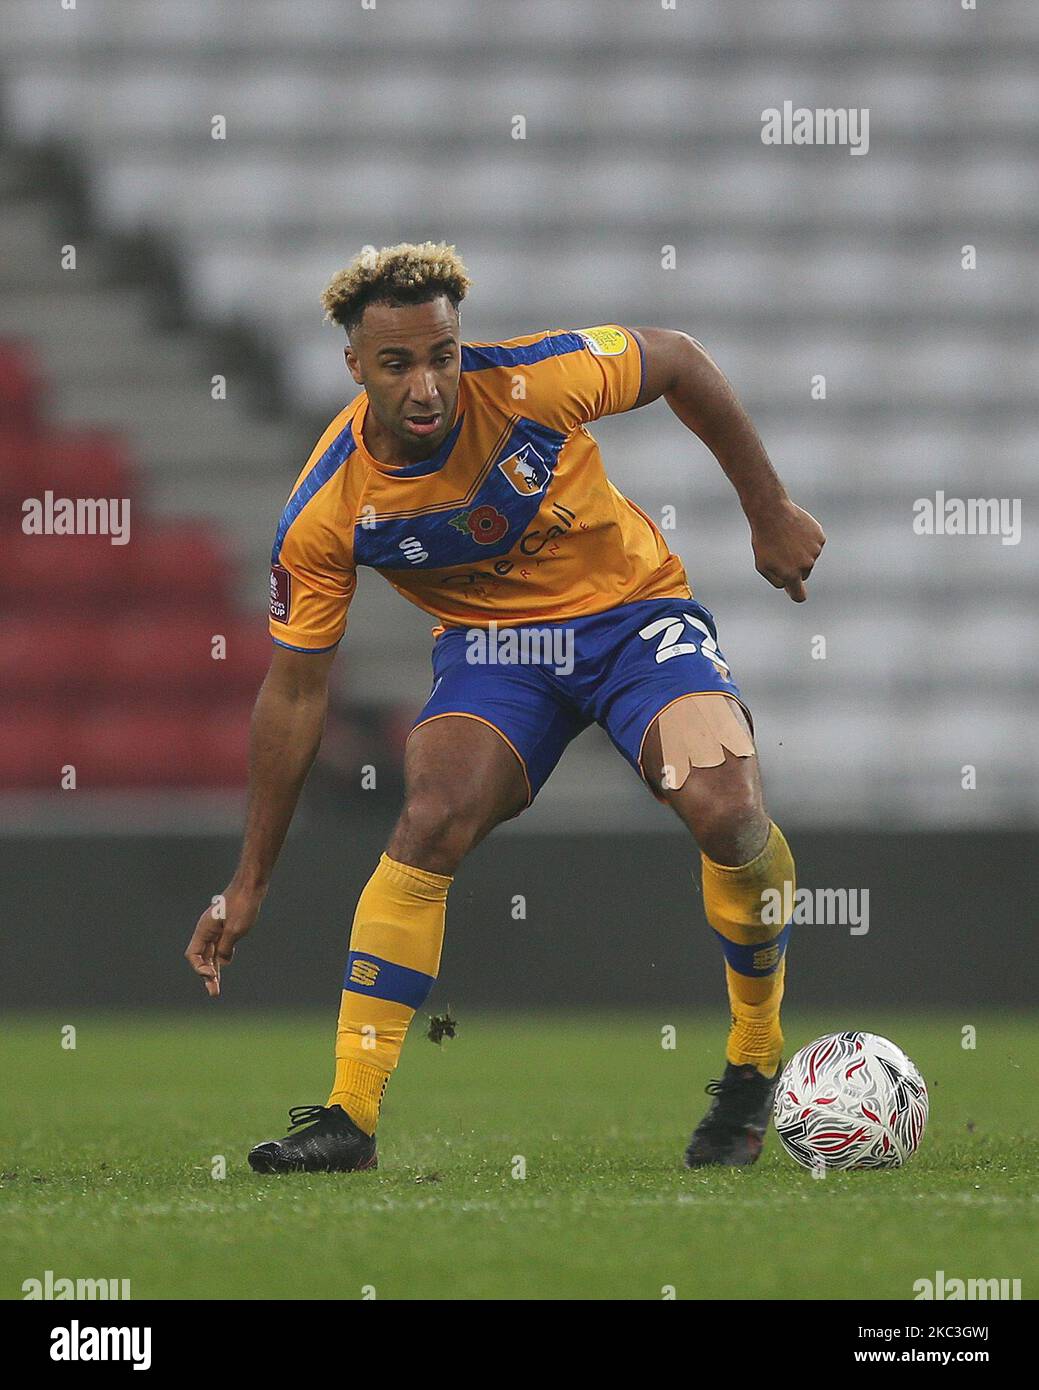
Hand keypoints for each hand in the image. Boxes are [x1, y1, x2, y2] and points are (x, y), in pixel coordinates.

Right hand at [184, 882, 264, 996]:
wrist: (251, 886)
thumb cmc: (242, 906)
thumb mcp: (235, 931)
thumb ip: (226, 948)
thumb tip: (223, 962)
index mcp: (204, 929)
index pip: (193, 955)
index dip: (200, 968)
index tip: (213, 974)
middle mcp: (207, 929)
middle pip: (201, 957)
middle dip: (206, 974)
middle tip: (214, 992)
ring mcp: (216, 928)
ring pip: (211, 952)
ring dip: (214, 968)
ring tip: (215, 986)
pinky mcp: (226, 926)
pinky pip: (219, 945)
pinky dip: (221, 956)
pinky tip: (225, 964)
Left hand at [750, 500, 825, 601]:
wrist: (772, 513)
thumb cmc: (764, 541)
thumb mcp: (762, 565)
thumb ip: (776, 580)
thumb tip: (788, 587)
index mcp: (791, 575)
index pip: (799, 595)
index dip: (796, 594)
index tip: (794, 591)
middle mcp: (806, 565)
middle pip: (803, 574)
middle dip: (794, 567)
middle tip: (780, 551)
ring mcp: (815, 551)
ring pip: (809, 558)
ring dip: (799, 552)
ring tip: (786, 538)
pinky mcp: (820, 537)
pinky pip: (814, 544)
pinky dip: (806, 539)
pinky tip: (795, 531)